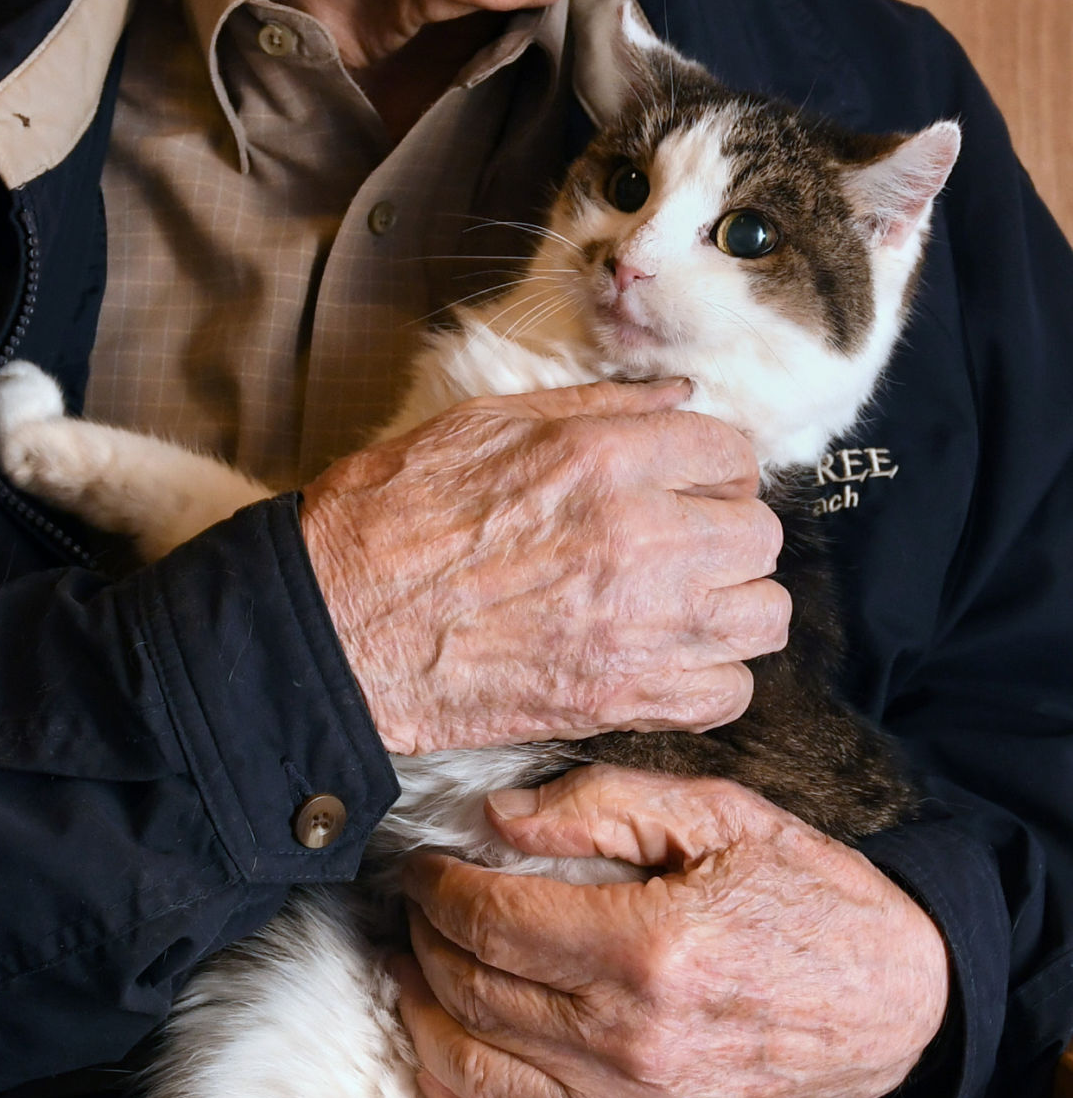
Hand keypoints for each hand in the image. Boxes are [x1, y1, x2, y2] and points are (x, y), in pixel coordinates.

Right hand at [300, 384, 786, 753]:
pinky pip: (729, 692)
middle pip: (758, 534)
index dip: (710, 463)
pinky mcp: (621, 700)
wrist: (336, 625)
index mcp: (602, 457)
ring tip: (678, 599)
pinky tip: (659, 655)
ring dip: (729, 604)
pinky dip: (706, 678)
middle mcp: (637, 538)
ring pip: (762, 615)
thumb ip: (594, 408)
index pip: (729, 450)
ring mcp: (636, 627)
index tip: (686, 479)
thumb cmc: (393, 515)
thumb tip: (676, 397)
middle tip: (679, 537)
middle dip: (725, 530)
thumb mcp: (486, 423)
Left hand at [397, 766, 949, 1097]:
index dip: (439, 888)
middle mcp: (635, 1041)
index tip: (423, 864)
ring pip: (481, 1075)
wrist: (890, 999)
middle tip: (413, 903)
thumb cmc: (805, 894)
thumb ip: (602, 804)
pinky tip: (443, 1051)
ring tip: (406, 970)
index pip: (497, 922)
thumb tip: (499, 816)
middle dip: (424, 940)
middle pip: (477, 993)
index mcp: (652, 947)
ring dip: (424, 1018)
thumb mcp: (720, 814)